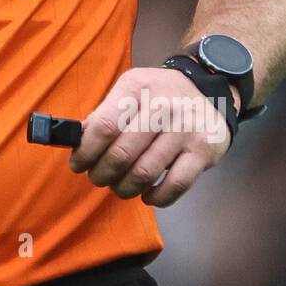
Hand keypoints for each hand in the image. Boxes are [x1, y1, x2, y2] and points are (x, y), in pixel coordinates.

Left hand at [69, 66, 233, 206]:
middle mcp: (162, 106)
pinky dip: (157, 198)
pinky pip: (175, 185)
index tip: (78, 164)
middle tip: (98, 178)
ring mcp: (185, 128)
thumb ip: (104, 114)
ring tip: (120, 187)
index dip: (86, 152)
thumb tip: (76, 142)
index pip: (104, 127)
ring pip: (145, 173)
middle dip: (102, 174)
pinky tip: (147, 196)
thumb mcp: (129, 90)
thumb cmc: (158, 95)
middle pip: (121, 154)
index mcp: (136, 88)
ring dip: (125, 188)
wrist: (209, 91)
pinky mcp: (204, 150)